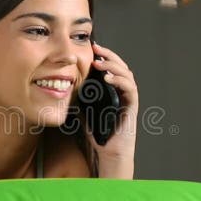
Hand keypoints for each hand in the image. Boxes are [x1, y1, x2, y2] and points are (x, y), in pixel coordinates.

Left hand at [87, 42, 137, 165]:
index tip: (93, 48)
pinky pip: (130, 89)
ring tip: (99, 63)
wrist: (109, 152)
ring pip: (127, 75)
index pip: (112, 68)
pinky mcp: (131, 106)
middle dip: (109, 55)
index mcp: (114, 92)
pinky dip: (120, 80)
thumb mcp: (85, 114)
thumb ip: (81, 103)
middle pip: (121, 67)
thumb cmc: (100, 135)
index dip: (104, 56)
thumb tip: (68, 93)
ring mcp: (128, 99)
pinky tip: (108, 77)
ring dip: (113, 66)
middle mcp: (123, 92)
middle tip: (96, 48)